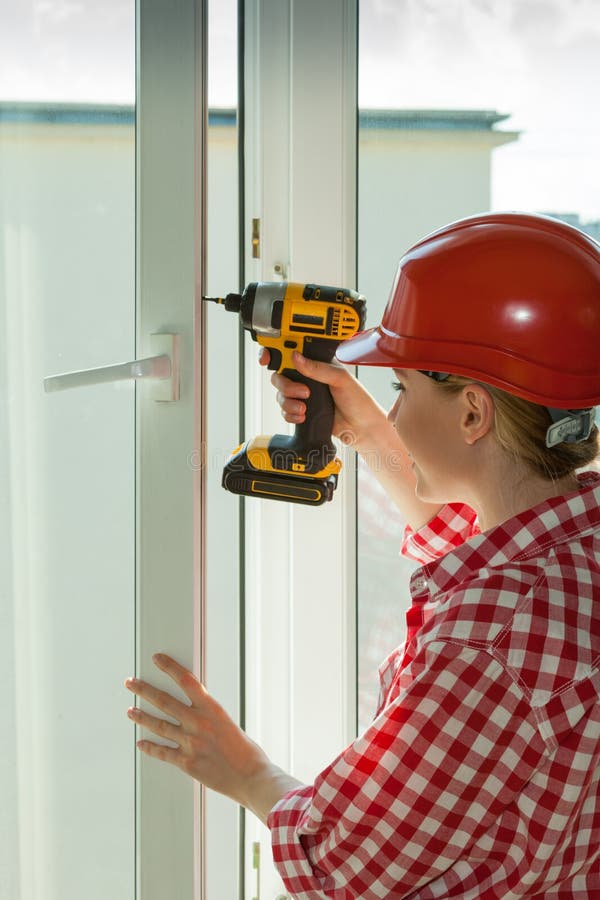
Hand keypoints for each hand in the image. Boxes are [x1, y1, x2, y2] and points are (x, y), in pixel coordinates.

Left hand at [125, 654, 301, 822]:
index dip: (169, 667)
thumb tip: (192, 713)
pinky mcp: (186, 763)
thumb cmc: (246, 752)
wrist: (251, 777)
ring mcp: (190, 743)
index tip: (157, 659)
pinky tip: (141, 743)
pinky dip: (150, 747)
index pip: (186, 680)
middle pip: (164, 701)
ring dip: (142, 717)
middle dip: (144, 690)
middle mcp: (198, 722)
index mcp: (212, 708)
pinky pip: (162, 752)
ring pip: (159, 725)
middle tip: (130, 682)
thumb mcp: (228, 724)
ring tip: (130, 710)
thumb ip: (208, 717)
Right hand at [259, 347, 387, 450]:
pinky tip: (303, 416)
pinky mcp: (301, 410)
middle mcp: (306, 377)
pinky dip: (290, 414)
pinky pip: (284, 410)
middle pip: (279, 375)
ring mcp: (302, 394)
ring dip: (289, 402)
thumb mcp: (339, 379)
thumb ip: (317, 368)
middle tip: (303, 392)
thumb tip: (296, 357)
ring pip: (280, 394)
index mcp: (315, 363)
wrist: (360, 427)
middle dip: (286, 386)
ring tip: (304, 408)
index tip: (267, 359)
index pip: (290, 352)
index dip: (274, 352)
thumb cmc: (357, 400)